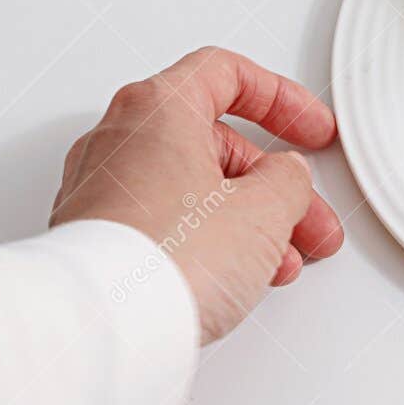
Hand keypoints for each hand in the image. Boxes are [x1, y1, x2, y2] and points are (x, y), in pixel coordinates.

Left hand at [50, 47, 344, 342]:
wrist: (105, 329)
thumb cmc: (166, 259)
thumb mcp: (264, 209)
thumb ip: (287, 179)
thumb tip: (285, 177)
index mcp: (155, 110)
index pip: (226, 75)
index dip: (281, 99)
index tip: (308, 127)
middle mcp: (117, 141)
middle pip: (213, 142)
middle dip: (272, 182)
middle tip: (306, 212)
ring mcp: (100, 191)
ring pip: (191, 188)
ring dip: (246, 218)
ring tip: (281, 258)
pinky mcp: (95, 238)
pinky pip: (163, 223)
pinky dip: (207, 239)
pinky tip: (237, 274)